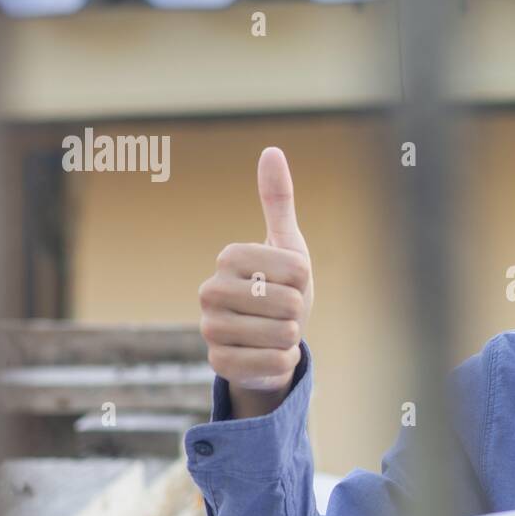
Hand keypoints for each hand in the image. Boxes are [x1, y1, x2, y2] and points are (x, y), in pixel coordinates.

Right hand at [198, 146, 313, 417]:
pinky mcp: (218, 365)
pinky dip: (282, 362)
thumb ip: (278, 200)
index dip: (304, 279)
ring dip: (292, 337)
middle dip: (299, 311)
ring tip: (276, 332)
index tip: (289, 281)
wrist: (270, 341)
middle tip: (282, 311)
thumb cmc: (282, 289)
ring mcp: (210, 329)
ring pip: (284, 334)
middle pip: (289, 303)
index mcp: (229, 257)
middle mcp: (209, 290)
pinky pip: (273, 363)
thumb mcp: (288, 245)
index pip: (296, 268)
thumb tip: (271, 150)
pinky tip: (269, 355)